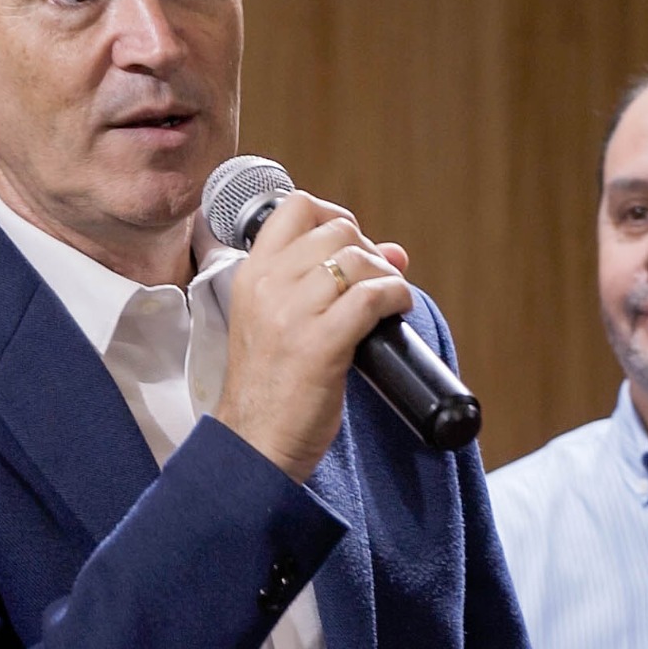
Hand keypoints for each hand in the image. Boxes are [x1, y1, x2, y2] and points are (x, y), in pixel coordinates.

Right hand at [215, 191, 412, 480]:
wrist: (255, 442)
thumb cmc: (270, 387)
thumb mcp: (278, 322)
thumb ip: (323, 282)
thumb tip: (394, 252)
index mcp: (251, 275)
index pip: (295, 206)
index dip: (333, 217)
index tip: (349, 247)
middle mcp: (267, 286)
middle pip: (337, 229)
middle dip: (367, 250)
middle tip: (373, 282)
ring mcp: (292, 314)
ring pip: (358, 259)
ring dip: (386, 275)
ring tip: (387, 300)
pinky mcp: (321, 344)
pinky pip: (372, 296)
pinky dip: (395, 297)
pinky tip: (396, 311)